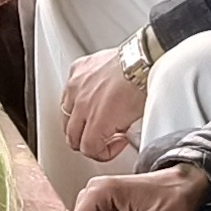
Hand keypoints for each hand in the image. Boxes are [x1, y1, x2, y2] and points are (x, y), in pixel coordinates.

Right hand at [59, 48, 145, 167]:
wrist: (144, 58)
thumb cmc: (145, 83)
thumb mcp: (135, 118)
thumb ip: (118, 131)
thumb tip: (114, 134)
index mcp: (98, 120)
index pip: (87, 148)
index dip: (101, 153)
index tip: (114, 145)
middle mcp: (82, 104)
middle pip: (72, 136)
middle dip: (87, 141)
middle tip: (100, 138)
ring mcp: (76, 87)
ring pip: (65, 115)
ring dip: (77, 121)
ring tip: (93, 118)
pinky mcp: (76, 71)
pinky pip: (68, 91)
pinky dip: (76, 98)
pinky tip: (90, 97)